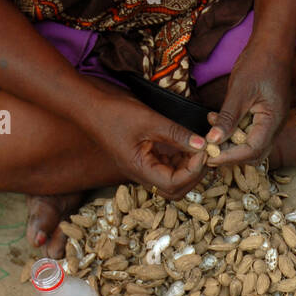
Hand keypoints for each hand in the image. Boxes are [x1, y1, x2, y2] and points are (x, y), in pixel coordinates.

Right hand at [91, 94, 207, 198]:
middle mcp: (142, 173)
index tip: (202, 151)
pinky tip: (188, 143)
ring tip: (198, 146)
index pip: (174, 184)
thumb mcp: (149, 120)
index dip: (193, 171)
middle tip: (205, 153)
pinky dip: (181, 158)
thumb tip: (202, 145)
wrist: (91, 106)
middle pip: (175, 189)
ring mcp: (143, 167)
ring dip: (189, 166)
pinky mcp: (145, 158)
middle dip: (194, 174)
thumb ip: (176, 134)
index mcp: (139, 170)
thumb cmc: (114, 112)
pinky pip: (168, 165)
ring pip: (173, 178)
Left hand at [204, 40, 290, 165]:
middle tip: (208, 151)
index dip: (230, 157)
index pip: (252, 150)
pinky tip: (217, 121)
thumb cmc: (258, 63)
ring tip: (210, 134)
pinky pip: (248, 133)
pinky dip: (232, 132)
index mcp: (273, 120)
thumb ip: (228, 118)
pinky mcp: (264, 117)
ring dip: (230, 144)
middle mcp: (275, 126)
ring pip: (250, 146)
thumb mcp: (239, 91)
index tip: (210, 157)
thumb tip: (213, 141)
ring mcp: (270, 122)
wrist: (271, 46)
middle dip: (230, 156)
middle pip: (254, 154)